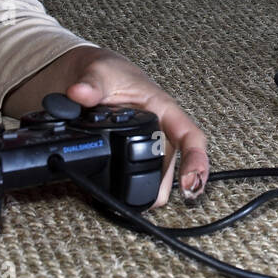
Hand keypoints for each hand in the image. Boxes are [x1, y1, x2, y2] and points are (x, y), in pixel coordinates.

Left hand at [58, 47, 209, 206]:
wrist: (91, 75)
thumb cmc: (108, 71)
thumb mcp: (99, 71)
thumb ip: (90, 84)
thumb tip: (80, 93)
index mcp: (161, 108)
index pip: (189, 135)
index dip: (196, 159)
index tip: (191, 181)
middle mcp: (158, 130)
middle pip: (172, 166)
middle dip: (166, 187)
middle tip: (151, 204)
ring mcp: (145, 146)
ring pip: (157, 177)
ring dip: (150, 191)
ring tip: (137, 206)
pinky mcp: (128, 156)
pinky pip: (137, 178)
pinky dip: (132, 191)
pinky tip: (122, 202)